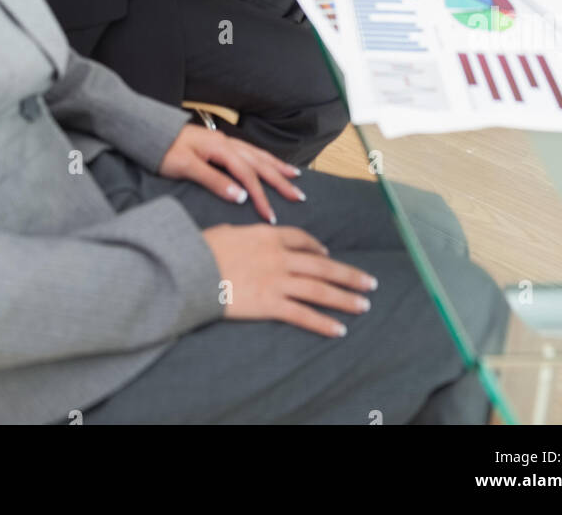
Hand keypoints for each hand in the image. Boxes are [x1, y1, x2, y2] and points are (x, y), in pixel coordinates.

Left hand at [160, 125, 303, 222]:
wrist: (148, 131)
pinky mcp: (219, 143)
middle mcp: (226, 142)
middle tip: (298, 196)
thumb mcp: (184, 167)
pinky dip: (263, 158)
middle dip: (280, 180)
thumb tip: (240, 196)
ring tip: (294, 176)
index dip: (261, 195)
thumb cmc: (162, 149)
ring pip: (257, 155)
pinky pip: (249, 151)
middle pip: (259, 163)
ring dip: (276, 166)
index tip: (270, 215)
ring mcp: (223, 141)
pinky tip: (269, 163)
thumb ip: (213, 181)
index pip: (247, 175)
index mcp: (220, 148)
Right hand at [203, 223, 377, 336]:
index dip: (317, 249)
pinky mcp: (270, 304)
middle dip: (348, 275)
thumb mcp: (226, 232)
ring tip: (364, 305)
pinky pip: (302, 314)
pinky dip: (322, 322)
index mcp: (268, 235)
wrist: (191, 268)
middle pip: (322, 266)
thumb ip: (243, 235)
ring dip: (345, 298)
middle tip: (370, 282)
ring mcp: (277, 280)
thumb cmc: (201, 249)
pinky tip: (339, 329)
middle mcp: (279, 256)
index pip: (301, 240)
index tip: (328, 256)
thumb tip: (242, 237)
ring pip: (319, 289)